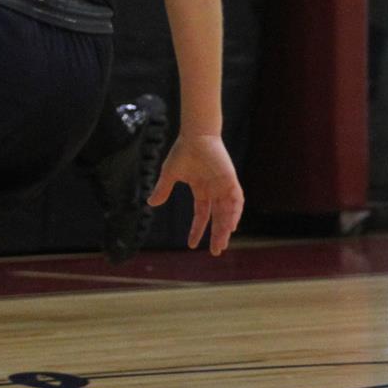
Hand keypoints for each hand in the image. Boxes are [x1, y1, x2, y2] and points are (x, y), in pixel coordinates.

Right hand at [147, 133, 244, 254]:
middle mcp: (214, 190)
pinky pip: (236, 199)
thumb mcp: (170, 174)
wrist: (195, 135)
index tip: (191, 245)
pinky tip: (232, 225)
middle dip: (216, 234)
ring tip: (222, 243)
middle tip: (215, 252)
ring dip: (225, 227)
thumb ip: (163, 189)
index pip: (201, 214)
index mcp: (201, 189)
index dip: (197, 230)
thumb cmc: (183, 151)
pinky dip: (235, 212)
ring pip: (227, 212)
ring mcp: (223, 185)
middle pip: (217, 217)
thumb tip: (151, 203)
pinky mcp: (230, 180)